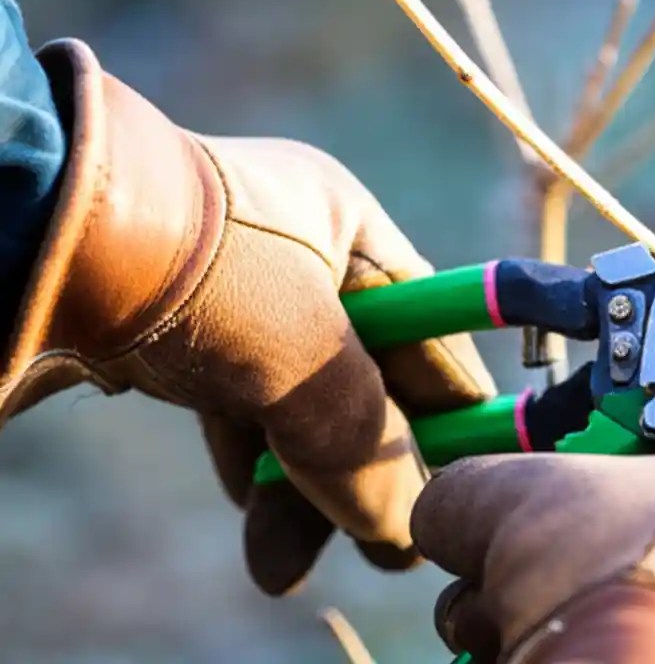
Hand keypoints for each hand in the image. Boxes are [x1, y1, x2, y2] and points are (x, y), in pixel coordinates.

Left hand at [0, 39, 495, 593]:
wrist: (29, 230)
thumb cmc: (189, 265)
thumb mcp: (304, 355)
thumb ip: (364, 442)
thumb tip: (403, 528)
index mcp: (345, 224)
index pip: (428, 329)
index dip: (453, 404)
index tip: (478, 473)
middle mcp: (295, 254)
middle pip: (360, 377)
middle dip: (369, 468)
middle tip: (393, 549)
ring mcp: (230, 294)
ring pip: (291, 404)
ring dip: (300, 487)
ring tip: (294, 562)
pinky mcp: (172, 333)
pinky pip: (235, 409)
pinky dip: (250, 464)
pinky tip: (254, 515)